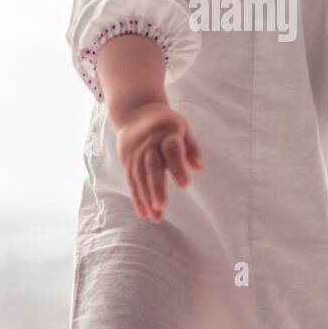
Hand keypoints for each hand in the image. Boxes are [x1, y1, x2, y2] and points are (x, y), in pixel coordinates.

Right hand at [112, 101, 203, 221]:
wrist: (135, 111)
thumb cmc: (165, 123)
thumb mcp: (182, 128)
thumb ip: (191, 148)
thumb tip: (200, 168)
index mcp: (167, 133)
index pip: (171, 150)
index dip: (177, 167)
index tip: (185, 184)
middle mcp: (149, 144)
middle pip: (152, 167)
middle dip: (156, 187)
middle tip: (162, 206)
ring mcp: (136, 154)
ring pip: (140, 178)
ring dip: (146, 198)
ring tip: (155, 217)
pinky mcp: (127, 162)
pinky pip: (131, 182)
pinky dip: (137, 198)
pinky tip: (144, 213)